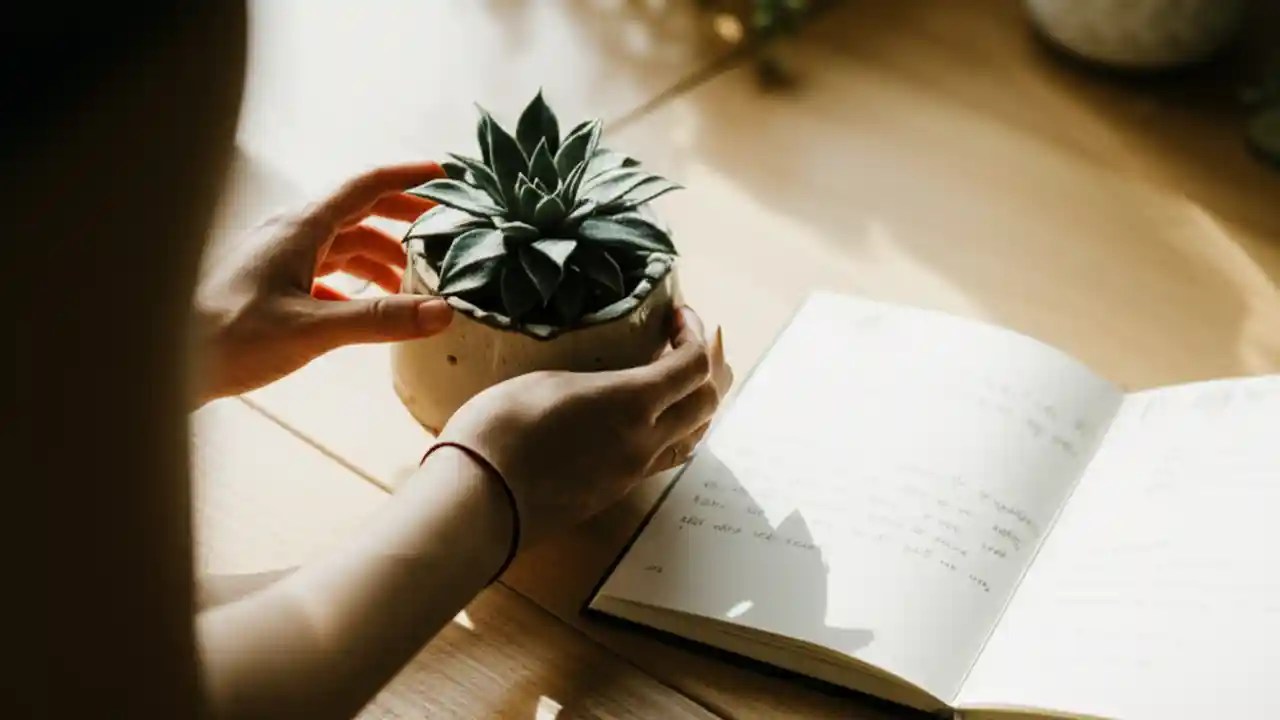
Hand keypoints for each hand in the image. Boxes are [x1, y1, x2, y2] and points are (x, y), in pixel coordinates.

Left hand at [194, 164, 454, 402]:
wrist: (161, 357)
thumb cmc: (228, 337)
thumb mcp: (312, 329)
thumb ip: (379, 319)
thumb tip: (443, 311)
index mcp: (301, 228)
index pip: (365, 185)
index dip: (408, 177)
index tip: (447, 177)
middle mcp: (289, 233)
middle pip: (357, 211)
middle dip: (401, 217)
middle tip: (441, 230)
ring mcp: (276, 258)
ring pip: (340, 244)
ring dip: (378, 257)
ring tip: (410, 284)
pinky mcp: (268, 285)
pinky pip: (321, 271)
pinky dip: (351, 283)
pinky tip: (361, 309)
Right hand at [439, 307, 733, 548]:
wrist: (478, 503)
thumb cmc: (500, 431)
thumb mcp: (546, 381)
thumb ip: (597, 379)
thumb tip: (612, 380)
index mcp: (631, 404)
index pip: (693, 366)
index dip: (694, 333)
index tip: (678, 314)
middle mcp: (644, 442)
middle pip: (707, 403)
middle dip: (710, 366)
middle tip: (692, 341)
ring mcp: (632, 472)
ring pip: (693, 436)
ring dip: (699, 403)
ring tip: (682, 379)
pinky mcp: (615, 491)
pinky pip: (667, 457)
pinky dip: (677, 430)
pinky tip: (655, 419)